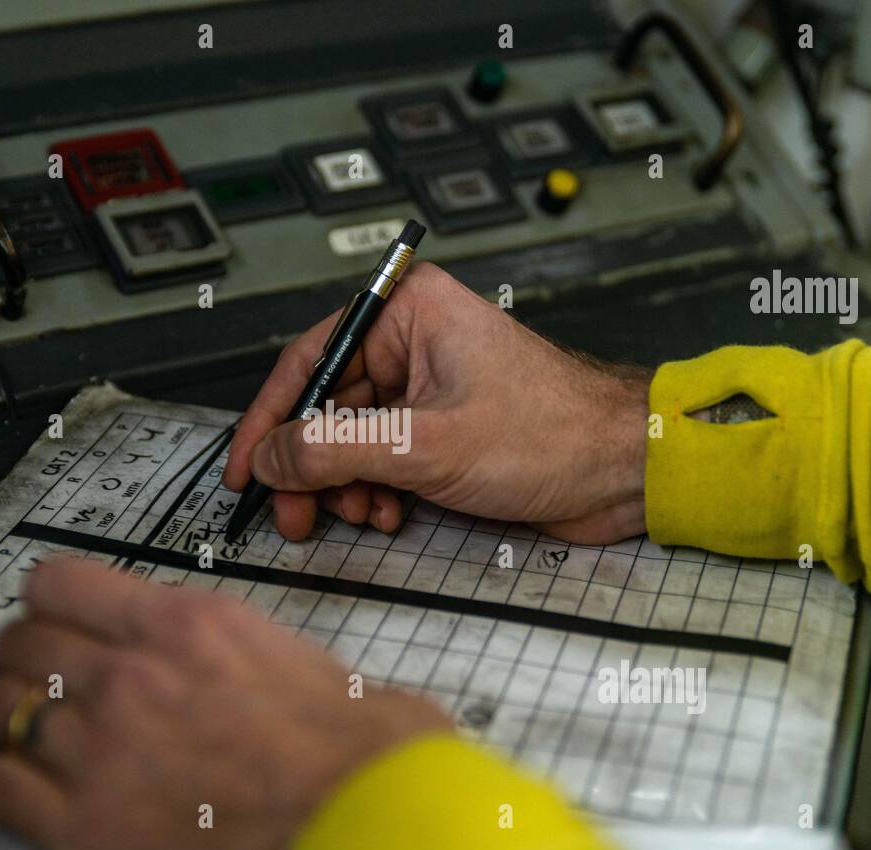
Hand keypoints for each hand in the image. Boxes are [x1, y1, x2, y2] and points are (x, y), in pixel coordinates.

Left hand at [0, 559, 451, 849]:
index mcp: (184, 624)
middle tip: (25, 668)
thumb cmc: (356, 755)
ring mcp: (96, 750)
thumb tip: (242, 659)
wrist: (363, 821)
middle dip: (19, 655)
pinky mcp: (80, 825)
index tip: (46, 611)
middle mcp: (128, 676)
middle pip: (22, 644)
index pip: (63, 583)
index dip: (46, 597)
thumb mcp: (307, 663)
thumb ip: (247, 646)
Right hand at [224, 263, 650, 544]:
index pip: (310, 360)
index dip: (269, 420)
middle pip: (327, 407)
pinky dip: (376, 491)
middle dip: (311, 467)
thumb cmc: (551, 435)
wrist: (625, 471)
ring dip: (347, 486)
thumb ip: (337, 452)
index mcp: (407, 314)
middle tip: (295, 515)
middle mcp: (413, 342)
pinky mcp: (444, 428)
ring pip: (352, 441)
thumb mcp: (427, 446)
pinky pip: (383, 459)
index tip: (244, 468)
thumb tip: (271, 458)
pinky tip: (391, 514)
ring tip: (364, 514)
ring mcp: (428, 388)